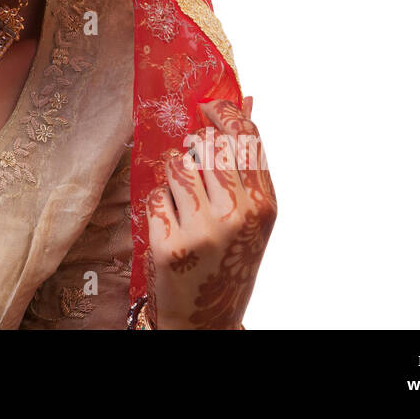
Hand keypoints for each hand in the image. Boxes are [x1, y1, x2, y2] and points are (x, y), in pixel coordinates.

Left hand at [144, 95, 276, 328]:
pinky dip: (159, 204)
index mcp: (264, 207)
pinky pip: (155, 195)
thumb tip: (247, 101)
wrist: (206, 319)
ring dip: (174, 174)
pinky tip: (171, 225)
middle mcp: (237, 216)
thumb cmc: (230, 259)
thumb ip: (248, 164)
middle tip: (192, 157)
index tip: (208, 107)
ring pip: (177, 165)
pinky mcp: (169, 244)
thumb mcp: (252, 216)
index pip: (246, 138)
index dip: (224, 113)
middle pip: (209, 145)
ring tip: (183, 201)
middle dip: (195, 144)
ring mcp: (202, 230)